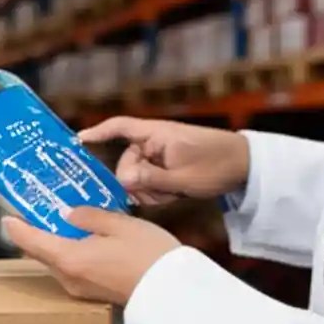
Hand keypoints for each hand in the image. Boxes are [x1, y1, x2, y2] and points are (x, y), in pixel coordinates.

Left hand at [2, 209, 179, 304]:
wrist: (173, 293)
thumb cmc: (148, 253)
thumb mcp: (119, 224)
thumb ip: (89, 216)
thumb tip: (68, 214)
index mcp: (69, 258)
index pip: (31, 242)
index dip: (17, 227)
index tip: (6, 215)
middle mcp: (68, 278)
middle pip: (42, 253)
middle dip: (36, 233)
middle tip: (39, 210)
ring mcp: (81, 289)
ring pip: (58, 262)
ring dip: (55, 243)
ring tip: (62, 220)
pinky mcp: (95, 292)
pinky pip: (74, 269)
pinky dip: (71, 253)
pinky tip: (83, 239)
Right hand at [79, 117, 249, 205]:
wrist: (245, 167)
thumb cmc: (216, 164)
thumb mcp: (182, 177)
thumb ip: (150, 179)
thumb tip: (122, 181)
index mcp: (156, 134)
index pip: (120, 127)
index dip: (98, 133)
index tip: (78, 141)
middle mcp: (155, 142)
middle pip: (126, 163)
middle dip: (135, 182)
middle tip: (153, 195)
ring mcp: (161, 156)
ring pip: (138, 177)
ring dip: (149, 191)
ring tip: (171, 195)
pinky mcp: (168, 168)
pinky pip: (151, 182)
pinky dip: (158, 192)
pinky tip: (174, 196)